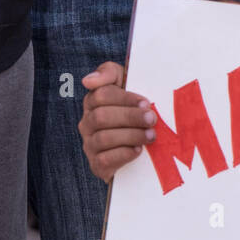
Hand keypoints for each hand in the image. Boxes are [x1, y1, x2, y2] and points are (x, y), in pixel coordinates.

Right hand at [78, 61, 156, 182]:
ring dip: (131, 135)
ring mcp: (90, 145)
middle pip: (102, 117)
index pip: (102, 95)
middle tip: (152, 119)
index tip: (146, 103)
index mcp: (93, 102)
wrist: (142, 152)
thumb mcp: (126, 85)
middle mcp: (87, 123)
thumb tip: (88, 80)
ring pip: (103, 138)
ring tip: (151, 136)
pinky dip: (124, 154)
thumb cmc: (136, 111)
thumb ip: (110, 73)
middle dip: (130, 117)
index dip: (125, 99)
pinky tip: (138, 150)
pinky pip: (105, 160)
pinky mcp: (97, 165)